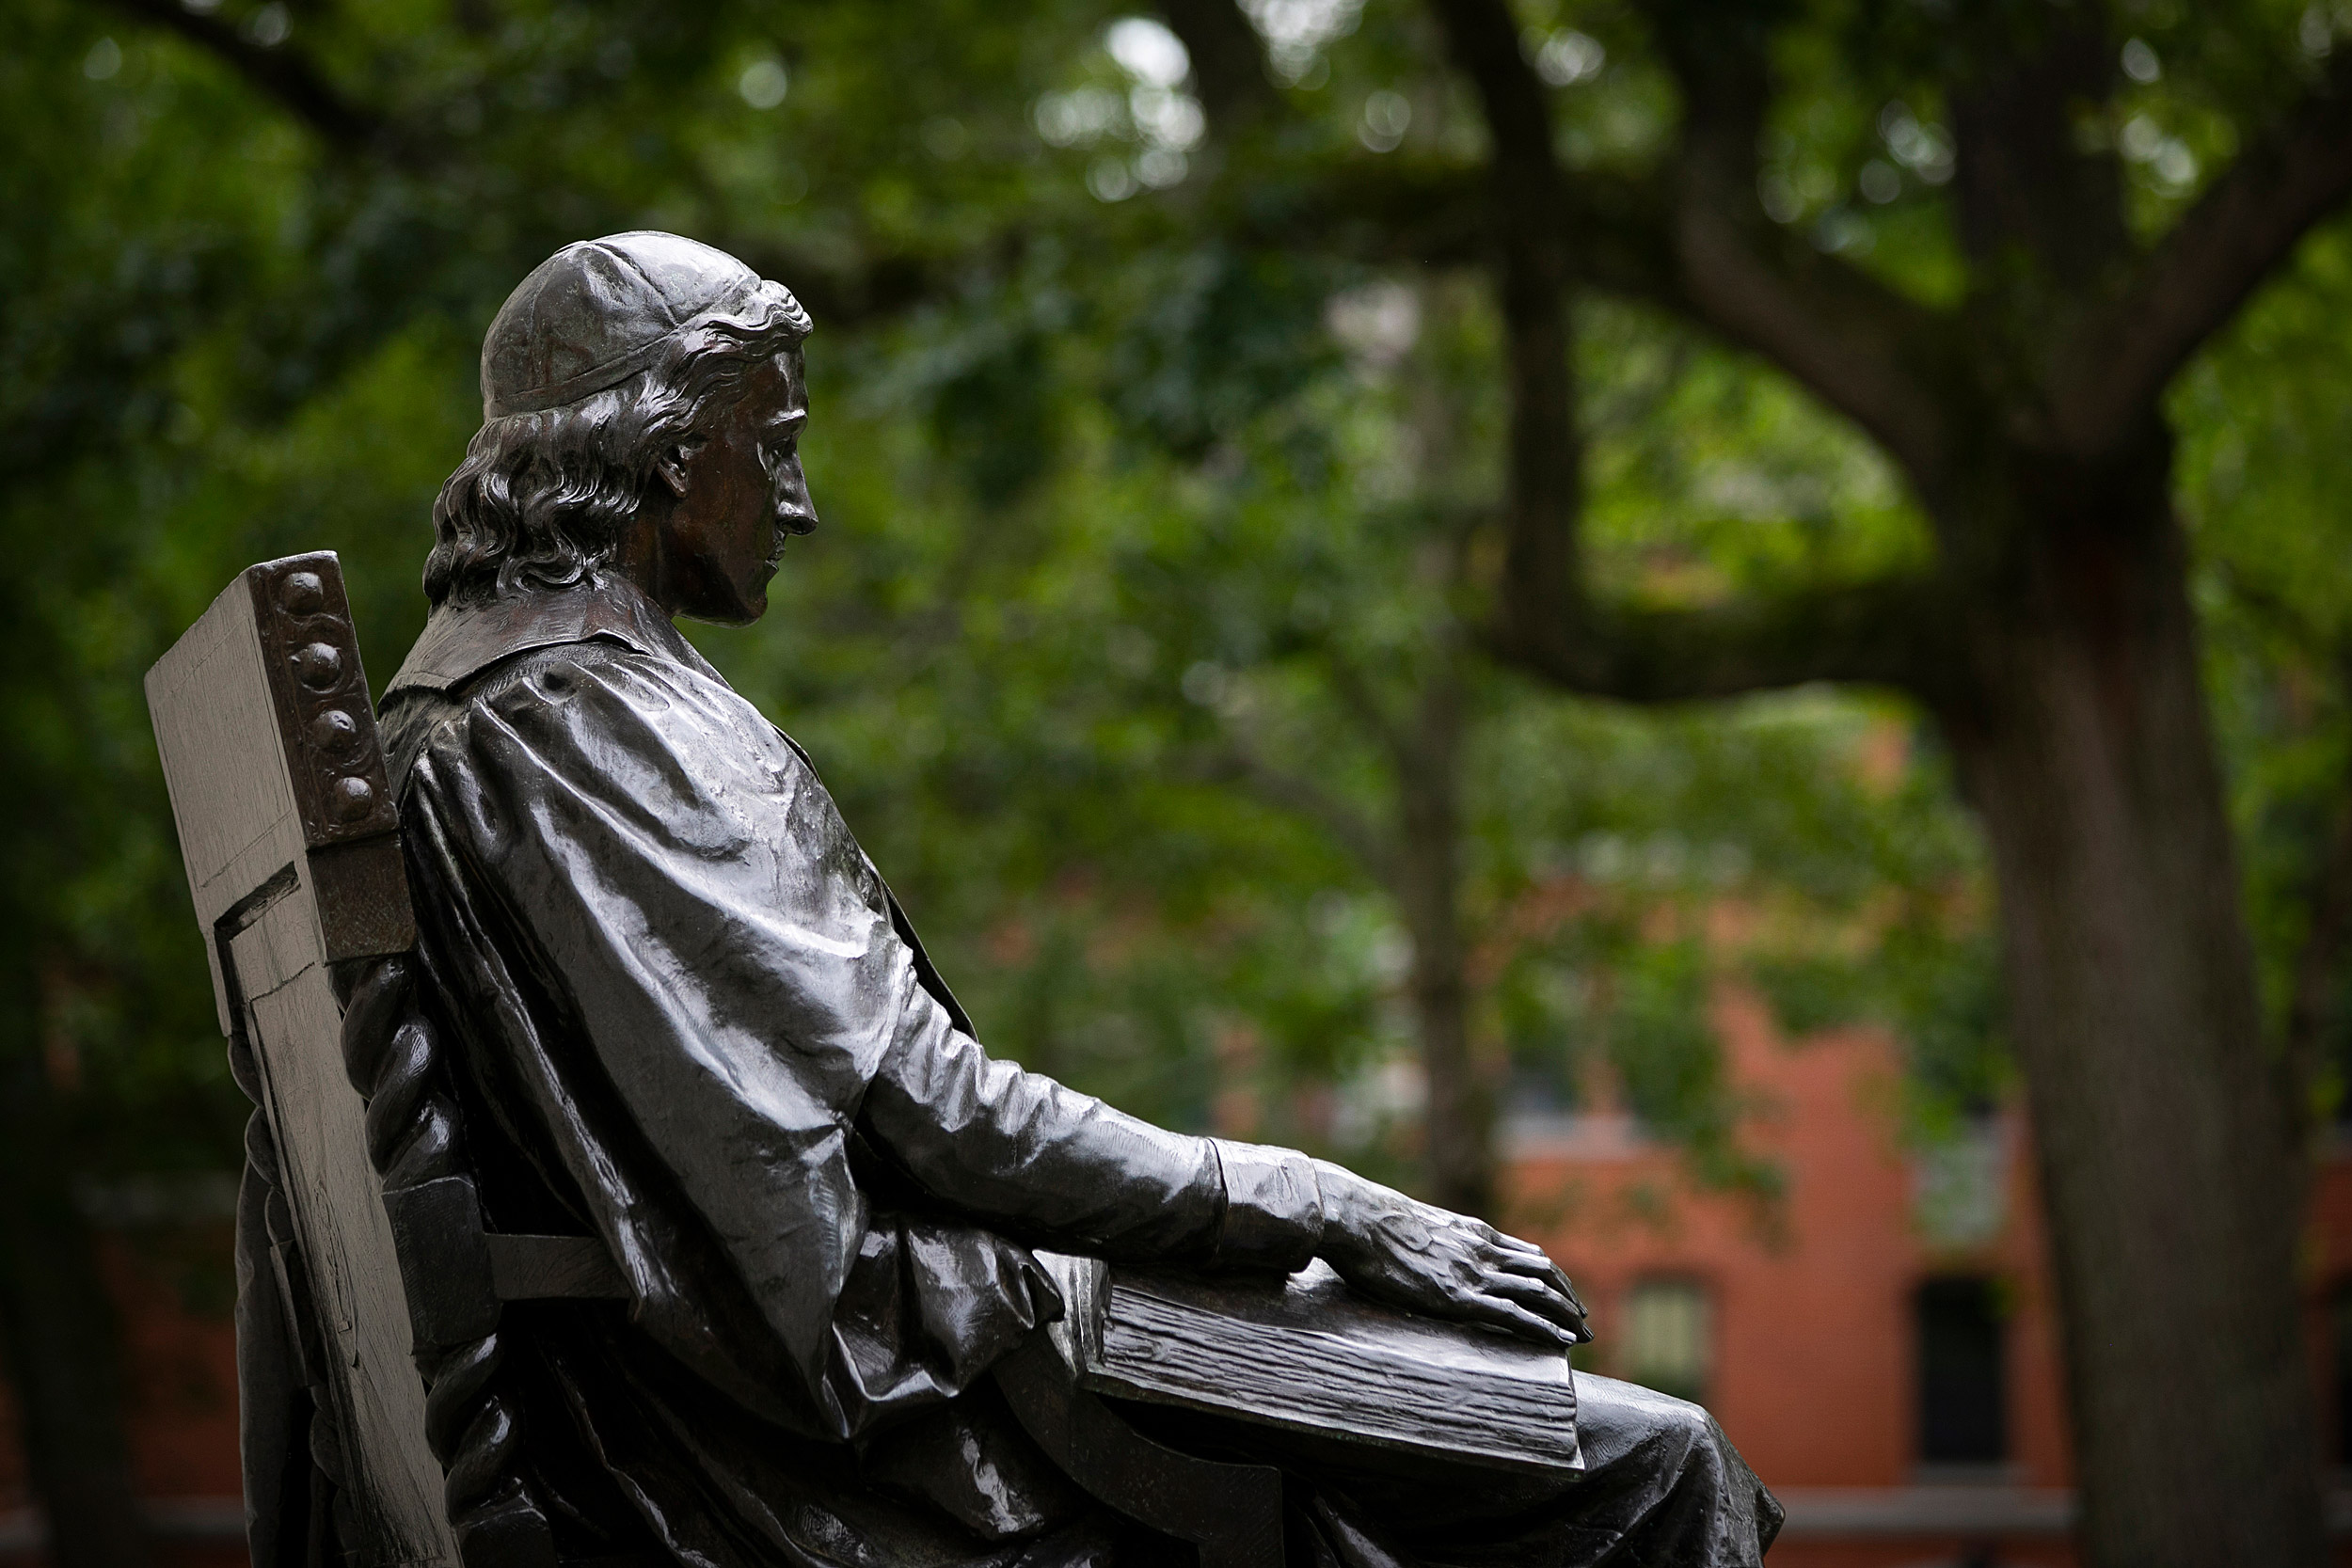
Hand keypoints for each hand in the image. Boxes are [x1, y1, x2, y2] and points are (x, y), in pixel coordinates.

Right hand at [1313, 1161, 1589, 1347]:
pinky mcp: (1462, 1296)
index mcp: (1474, 1233)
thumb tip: (1429, 1251)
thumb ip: (1437, 1240)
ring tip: (1582, 1336)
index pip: (1527, 1255)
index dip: (1552, 1277)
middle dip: (1568, 1298)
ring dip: (1565, 1315)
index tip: (1564, 1294)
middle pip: (1543, 1273)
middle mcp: (1483, 1251)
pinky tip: (1560, 1341)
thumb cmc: (1374, 1224)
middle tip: (1585, 1321)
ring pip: (1538, 1293)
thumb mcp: (1417, 1225)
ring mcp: (1475, 1273)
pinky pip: (1515, 1314)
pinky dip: (1544, 1328)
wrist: (1361, 1220)